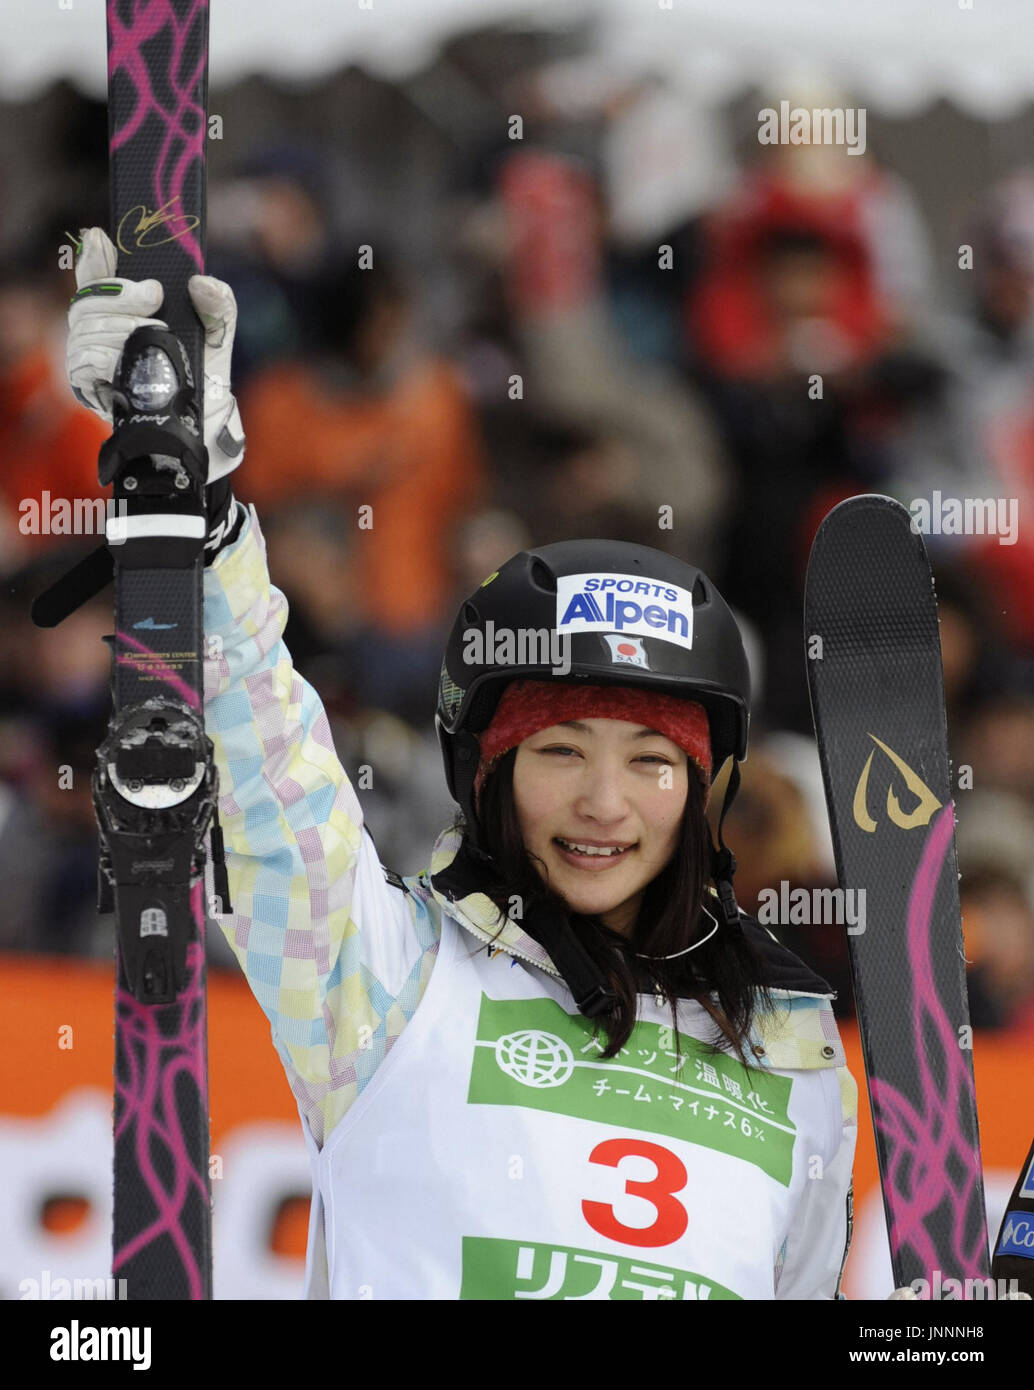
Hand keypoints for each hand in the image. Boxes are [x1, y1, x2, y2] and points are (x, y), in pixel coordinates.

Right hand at [66, 226, 244, 481]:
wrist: (206, 445)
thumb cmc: (208, 395)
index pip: (99, 282)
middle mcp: (108, 338)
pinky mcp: (93, 394)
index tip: (102, 240)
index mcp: (132, 319)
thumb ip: (220, 311)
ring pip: (83, 329)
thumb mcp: (219, 347)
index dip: (95, 260)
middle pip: (88, 301)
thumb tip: (202, 283)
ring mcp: (96, 364)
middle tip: (155, 298)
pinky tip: (126, 362)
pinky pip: (81, 363)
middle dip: (120, 292)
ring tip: (152, 338)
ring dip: (119, 327)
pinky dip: (105, 357)